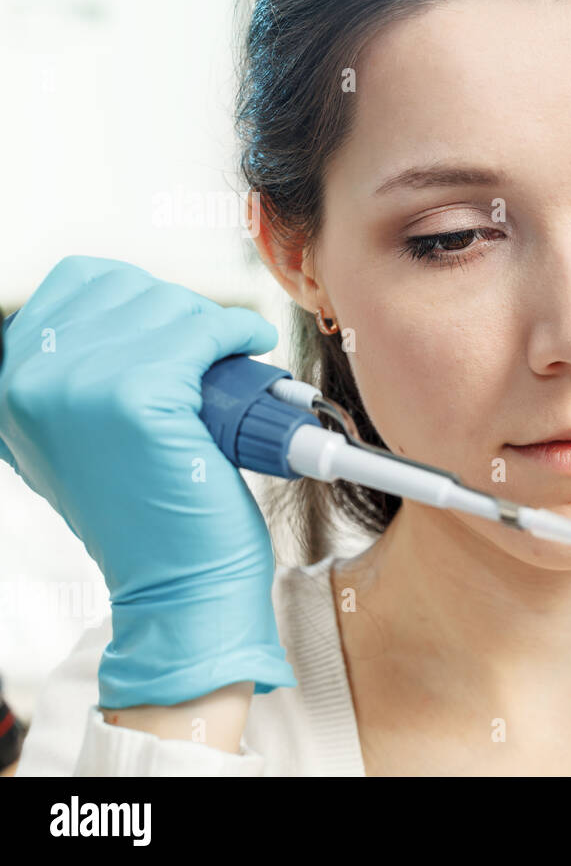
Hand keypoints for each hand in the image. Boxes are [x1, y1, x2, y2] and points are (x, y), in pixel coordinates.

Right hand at [0, 256, 295, 708]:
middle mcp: (29, 379)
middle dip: (183, 313)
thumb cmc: (150, 510)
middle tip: (211, 353)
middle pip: (129, 288)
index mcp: (10, 383)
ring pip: (171, 308)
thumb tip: (139, 309)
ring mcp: (79, 386)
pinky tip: (250, 346)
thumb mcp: (84, 432)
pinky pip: (204, 332)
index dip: (143, 297)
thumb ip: (83, 373)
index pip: (79, 282)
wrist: (178, 582)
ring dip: (213, 327)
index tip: (179, 326)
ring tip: (228, 363)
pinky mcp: (136, 398)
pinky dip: (238, 333)